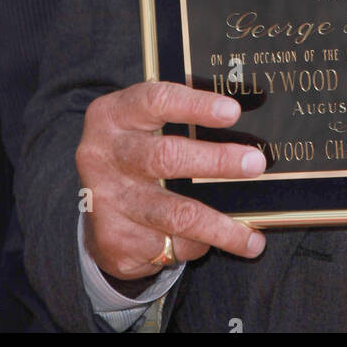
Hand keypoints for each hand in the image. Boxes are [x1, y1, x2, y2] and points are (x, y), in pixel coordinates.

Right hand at [76, 81, 266, 281]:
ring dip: (221, 226)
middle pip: (166, 157)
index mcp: (113, 115)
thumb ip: (181, 111)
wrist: (91, 204)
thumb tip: (242, 108)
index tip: (233, 111)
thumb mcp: (144, 121)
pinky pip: (169, 245)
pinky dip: (198, 244)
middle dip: (217, 161)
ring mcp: (106, 201)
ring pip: (176, 214)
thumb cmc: (136, 147)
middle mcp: (103, 156)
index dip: (196, 106)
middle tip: (255, 164)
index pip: (156, 101)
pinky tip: (215, 243)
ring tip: (253, 238)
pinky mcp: (114, 241)